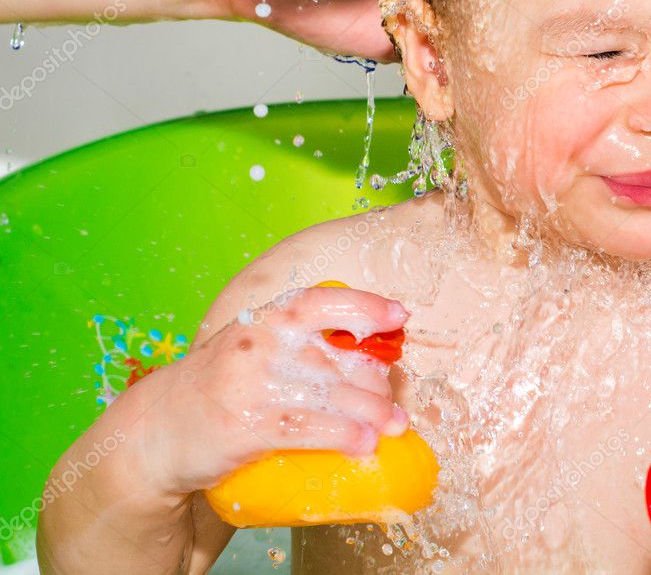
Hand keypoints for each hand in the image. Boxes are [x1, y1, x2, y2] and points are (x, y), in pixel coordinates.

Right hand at [129, 284, 411, 495]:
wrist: (157, 429)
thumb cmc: (221, 384)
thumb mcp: (255, 348)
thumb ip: (301, 345)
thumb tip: (370, 362)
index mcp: (267, 318)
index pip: (323, 301)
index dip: (365, 306)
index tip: (399, 317)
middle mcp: (262, 343)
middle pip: (338, 360)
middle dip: (376, 386)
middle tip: (394, 406)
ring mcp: (253, 383)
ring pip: (331, 395)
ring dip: (371, 414)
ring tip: (393, 427)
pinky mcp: (246, 424)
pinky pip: (307, 428)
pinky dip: (342, 435)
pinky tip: (363, 444)